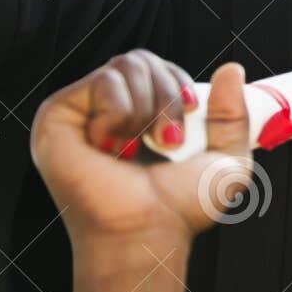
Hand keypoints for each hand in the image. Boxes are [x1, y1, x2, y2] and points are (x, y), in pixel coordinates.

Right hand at [31, 52, 251, 262]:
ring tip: (138, 149)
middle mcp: (107, 109)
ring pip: (124, 66)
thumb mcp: (228, 158)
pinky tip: (112, 148)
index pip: (158, 66)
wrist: (148, 232)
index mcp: (139, 114)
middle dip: (167, 96)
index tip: (189, 114)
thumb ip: (234, 113)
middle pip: (142, 59)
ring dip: (146, 108)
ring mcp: (81, 113)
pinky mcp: (57, 117)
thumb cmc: (180, 207)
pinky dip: (119, 112)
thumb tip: (232, 68)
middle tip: (168, 141)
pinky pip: (101, 81)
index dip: (178, 83)